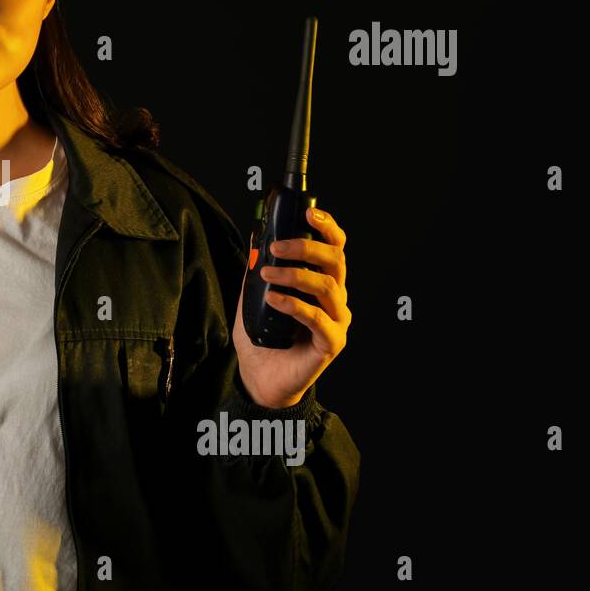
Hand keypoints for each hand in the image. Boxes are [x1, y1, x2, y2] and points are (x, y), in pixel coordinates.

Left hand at [232, 206, 350, 408]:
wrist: (260, 378)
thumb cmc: (262, 337)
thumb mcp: (252, 297)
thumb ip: (256, 271)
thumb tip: (254, 238)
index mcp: (322, 282)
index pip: (334, 247)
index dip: (327, 227)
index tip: (308, 212)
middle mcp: (335, 299)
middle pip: (336, 261)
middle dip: (308, 246)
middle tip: (277, 246)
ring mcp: (336, 320)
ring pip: (328, 286)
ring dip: (295, 275)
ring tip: (267, 273)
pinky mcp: (332, 343)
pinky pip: (318, 318)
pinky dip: (295, 304)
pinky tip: (274, 299)